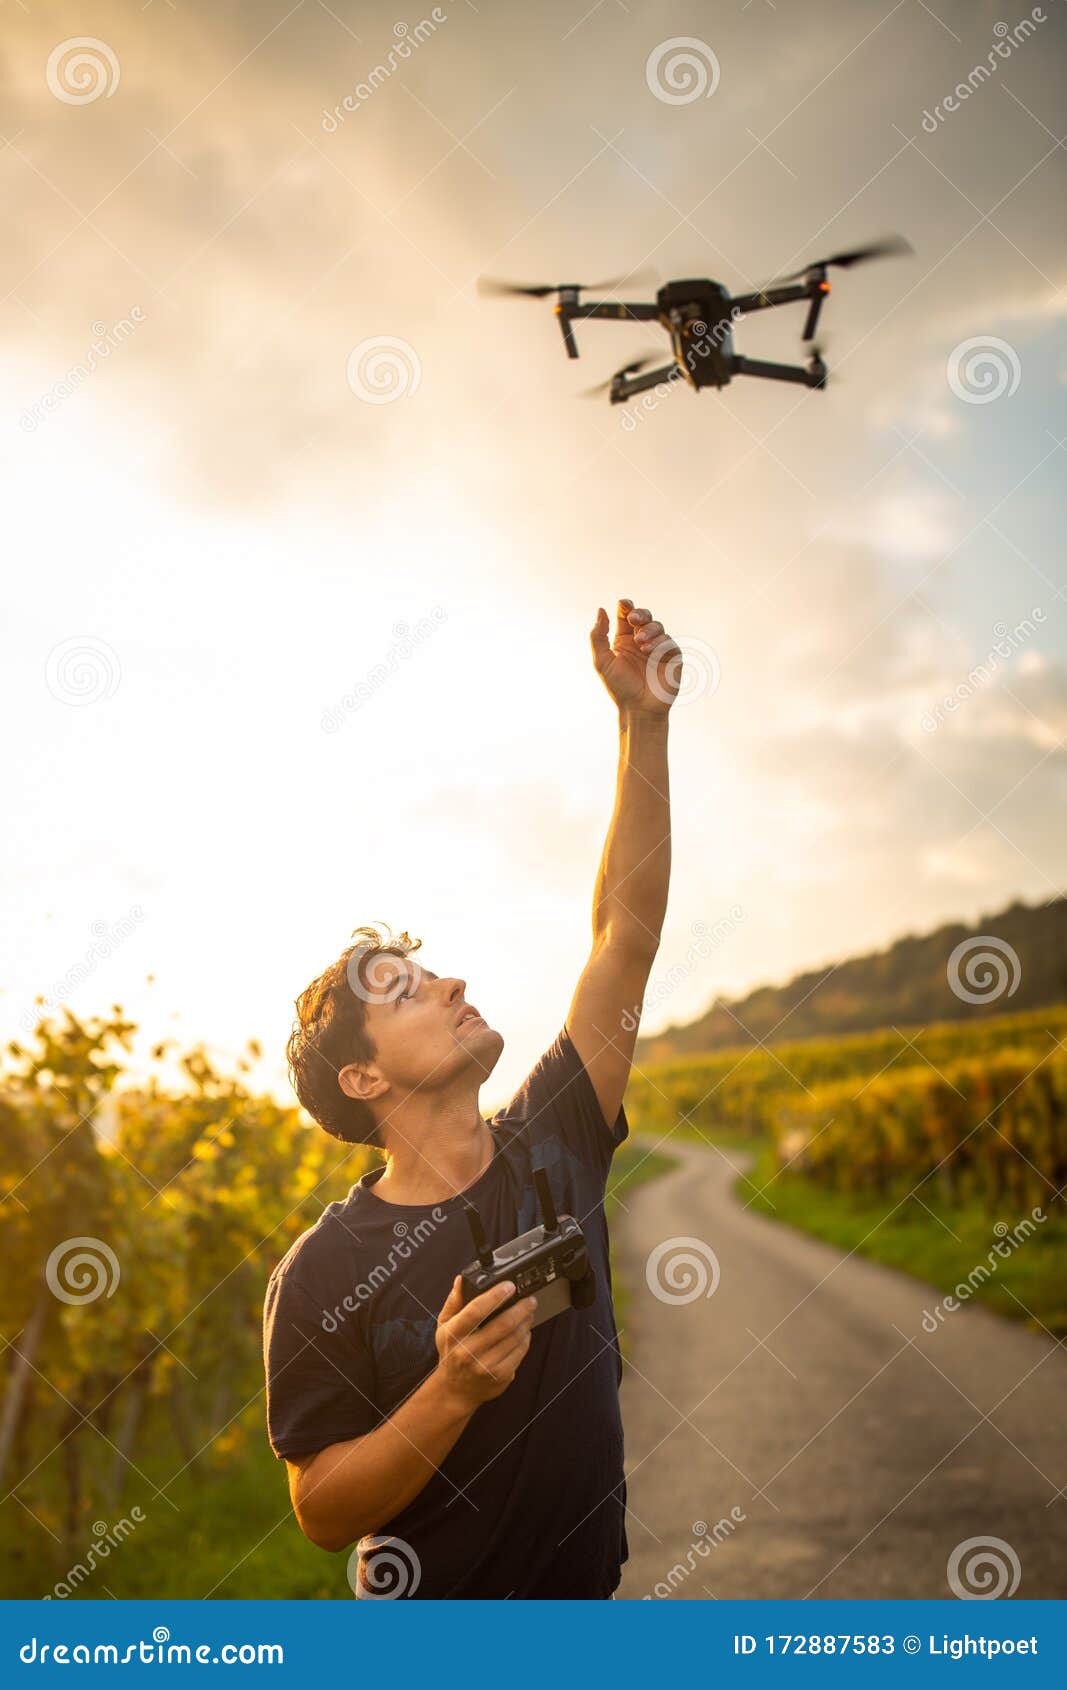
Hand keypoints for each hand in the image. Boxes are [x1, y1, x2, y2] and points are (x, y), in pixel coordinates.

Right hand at [434, 1277, 536, 1410]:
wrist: (455, 1390)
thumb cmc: (452, 1351)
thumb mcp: (444, 1325)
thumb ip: (453, 1301)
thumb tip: (461, 1279)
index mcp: (454, 1334)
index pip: (475, 1311)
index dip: (495, 1296)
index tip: (509, 1286)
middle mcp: (468, 1352)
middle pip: (502, 1325)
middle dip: (521, 1308)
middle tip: (530, 1299)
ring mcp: (485, 1366)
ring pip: (515, 1338)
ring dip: (526, 1322)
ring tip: (529, 1313)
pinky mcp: (500, 1376)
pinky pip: (520, 1352)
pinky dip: (526, 1339)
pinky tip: (525, 1331)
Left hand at [590, 598, 681, 715]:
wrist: (639, 708)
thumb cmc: (619, 687)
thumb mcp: (602, 661)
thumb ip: (598, 636)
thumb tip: (601, 610)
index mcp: (624, 640)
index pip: (626, 616)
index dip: (626, 606)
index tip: (624, 605)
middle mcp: (641, 641)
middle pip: (644, 616)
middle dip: (639, 613)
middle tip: (633, 619)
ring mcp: (658, 648)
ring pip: (657, 626)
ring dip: (648, 630)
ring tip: (640, 643)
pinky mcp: (672, 656)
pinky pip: (668, 641)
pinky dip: (659, 642)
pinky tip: (648, 651)